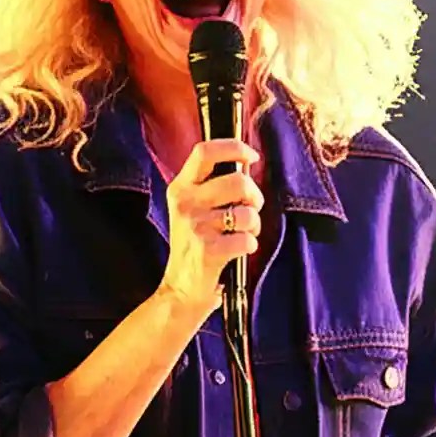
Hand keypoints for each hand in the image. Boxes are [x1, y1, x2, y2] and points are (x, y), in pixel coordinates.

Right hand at [158, 139, 262, 315]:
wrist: (180, 288)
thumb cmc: (195, 242)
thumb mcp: (192, 207)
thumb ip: (212, 184)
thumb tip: (246, 163)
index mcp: (180, 187)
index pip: (204, 151)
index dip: (233, 148)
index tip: (252, 155)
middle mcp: (185, 203)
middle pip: (238, 181)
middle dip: (255, 195)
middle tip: (252, 207)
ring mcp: (195, 226)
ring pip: (248, 212)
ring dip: (255, 224)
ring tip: (244, 232)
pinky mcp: (208, 250)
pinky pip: (248, 238)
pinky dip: (250, 245)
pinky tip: (239, 249)